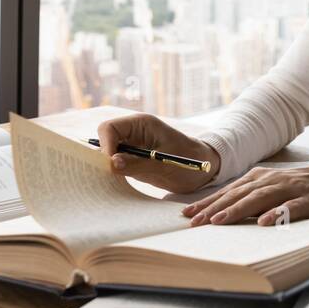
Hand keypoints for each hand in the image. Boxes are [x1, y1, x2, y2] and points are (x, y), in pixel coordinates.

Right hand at [96, 114, 219, 193]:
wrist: (205, 169)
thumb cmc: (190, 161)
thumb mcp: (165, 164)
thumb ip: (138, 164)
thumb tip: (111, 163)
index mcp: (141, 124)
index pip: (109, 128)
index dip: (105, 145)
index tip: (110, 164)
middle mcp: (134, 132)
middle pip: (104, 139)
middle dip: (103, 156)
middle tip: (107, 175)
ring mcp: (133, 146)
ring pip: (108, 152)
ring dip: (107, 165)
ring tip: (113, 181)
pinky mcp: (134, 160)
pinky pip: (116, 163)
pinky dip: (113, 172)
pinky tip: (118, 183)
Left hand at [180, 164, 308, 226]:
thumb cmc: (301, 189)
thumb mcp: (273, 188)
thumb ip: (250, 197)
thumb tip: (219, 211)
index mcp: (261, 178)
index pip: (229, 191)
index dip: (207, 202)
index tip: (187, 214)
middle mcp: (272, 180)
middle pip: (239, 194)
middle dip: (215, 207)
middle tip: (194, 222)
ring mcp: (291, 189)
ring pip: (260, 198)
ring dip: (238, 209)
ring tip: (219, 221)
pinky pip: (291, 208)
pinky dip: (277, 214)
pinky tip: (263, 223)